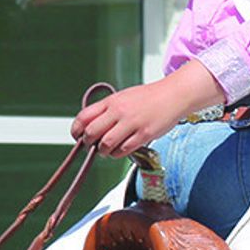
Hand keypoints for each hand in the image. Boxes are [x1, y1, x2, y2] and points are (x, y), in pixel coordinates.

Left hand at [71, 60, 225, 156]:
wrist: (174, 95)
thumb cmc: (149, 97)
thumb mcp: (123, 97)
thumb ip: (107, 110)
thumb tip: (89, 127)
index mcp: (112, 101)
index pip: (84, 117)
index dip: (76, 130)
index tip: (77, 136)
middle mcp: (119, 111)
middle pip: (92, 133)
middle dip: (89, 143)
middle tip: (93, 145)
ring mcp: (132, 123)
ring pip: (106, 145)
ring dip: (103, 151)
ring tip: (107, 150)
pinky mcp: (144, 134)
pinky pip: (123, 150)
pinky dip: (117, 154)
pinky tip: (120, 150)